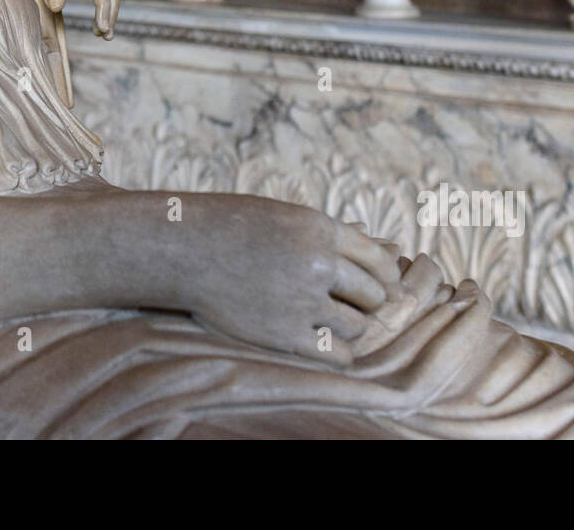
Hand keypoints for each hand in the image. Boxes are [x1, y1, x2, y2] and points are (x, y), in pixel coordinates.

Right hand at [177, 195, 398, 364]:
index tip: (375, 284)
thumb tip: (388, 249)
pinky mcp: (284, 333)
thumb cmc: (235, 227)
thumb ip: (336, 236)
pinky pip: (337, 354)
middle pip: (374, 295)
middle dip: (366, 301)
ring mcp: (302, 300)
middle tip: (350, 304)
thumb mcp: (288, 218)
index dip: (383, 276)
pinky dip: (339, 353)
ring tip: (330, 321)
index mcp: (321, 229)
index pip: (379, 260)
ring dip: (349, 326)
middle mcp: (318, 263)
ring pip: (358, 326)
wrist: (185, 249)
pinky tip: (324, 343)